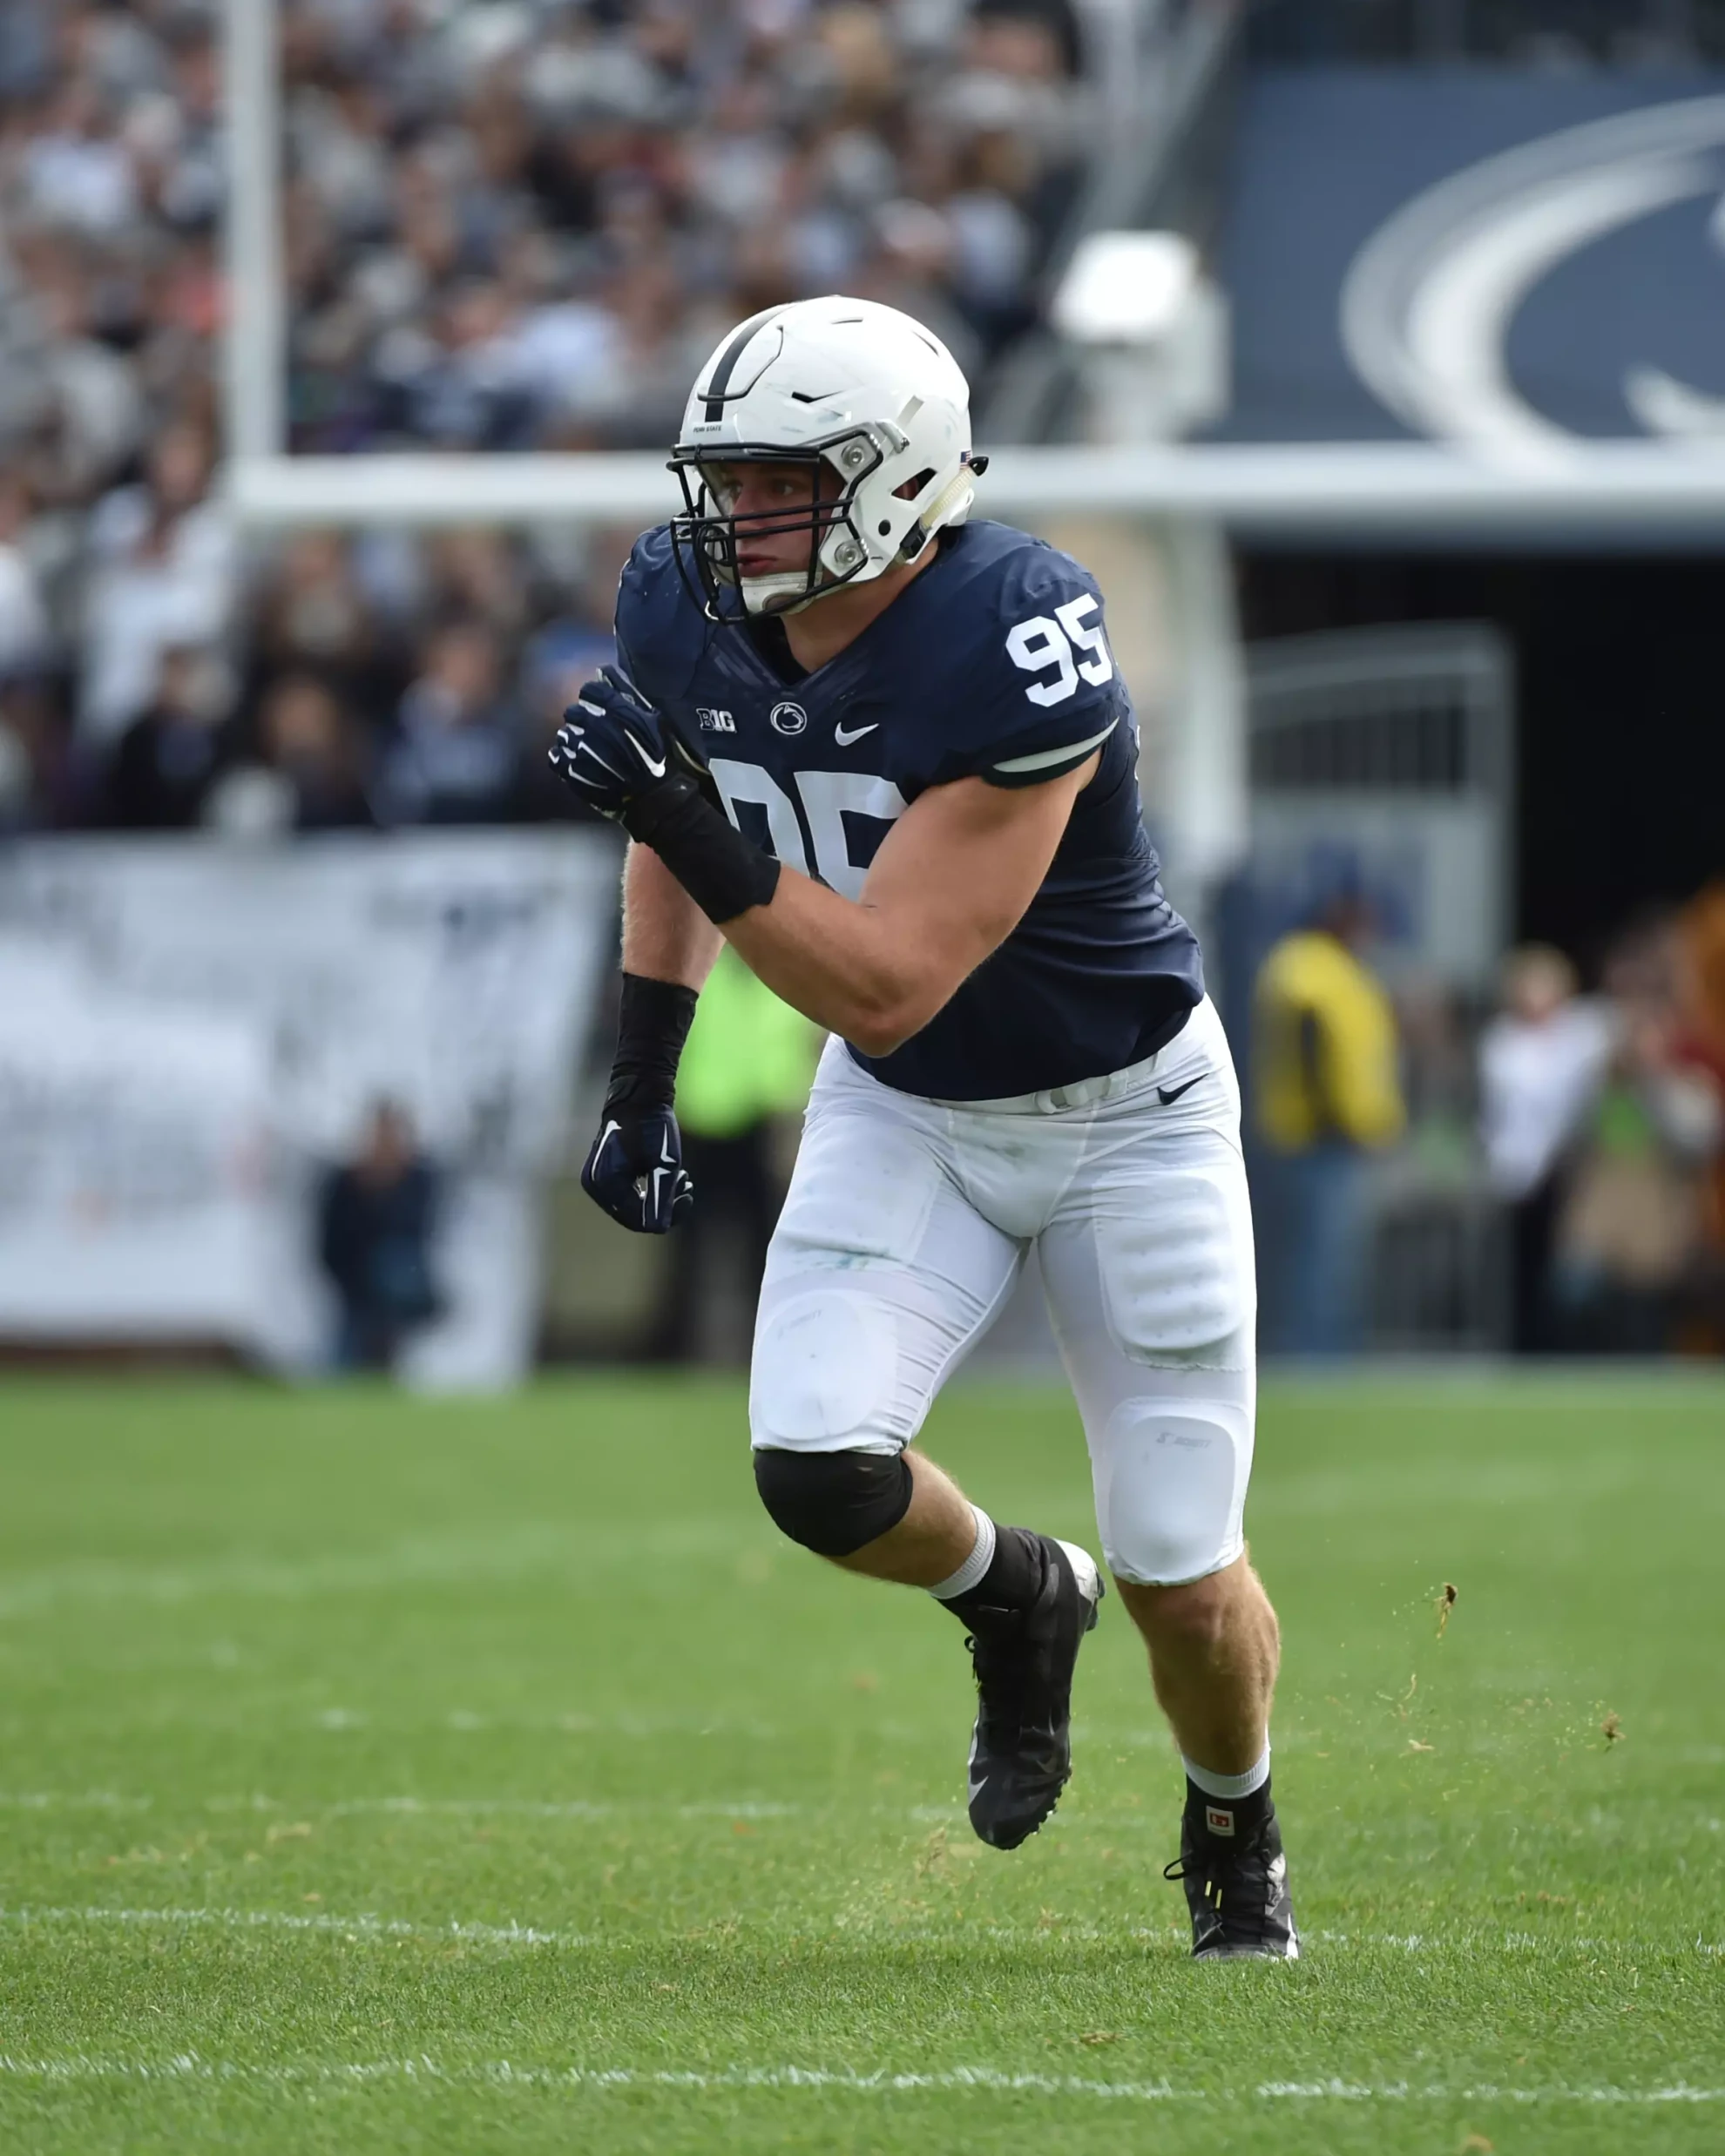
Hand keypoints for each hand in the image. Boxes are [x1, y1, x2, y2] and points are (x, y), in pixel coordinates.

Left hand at [550, 667, 707, 821]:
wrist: (656, 798)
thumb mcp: (654, 719)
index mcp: (619, 712)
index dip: (592, 697)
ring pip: (564, 734)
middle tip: (592, 729)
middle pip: (573, 711)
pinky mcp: (575, 774)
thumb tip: (603, 671)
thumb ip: (628, 692)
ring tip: (587, 748)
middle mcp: (598, 728)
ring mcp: (584, 752)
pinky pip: (557, 758)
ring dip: (573, 739)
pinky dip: (562, 757)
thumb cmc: (660, 756)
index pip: (590, 691)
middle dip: (581, 718)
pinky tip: (574, 760)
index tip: (598, 705)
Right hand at [580, 1100, 693, 1233]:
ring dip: (659, 1199)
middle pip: (633, 1216)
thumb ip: (661, 1197)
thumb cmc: (653, 1124)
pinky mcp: (605, 1174)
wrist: (638, 1095)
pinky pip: (628, 1194)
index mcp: (605, 1183)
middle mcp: (595, 1185)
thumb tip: (659, 1229)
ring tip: (682, 1180)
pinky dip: (649, 1191)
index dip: (665, 1217)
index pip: (637, 1219)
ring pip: (633, 1206)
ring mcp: (597, 1180)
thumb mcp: (664, 1162)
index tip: (688, 1197)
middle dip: (663, 1207)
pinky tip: (670, 1178)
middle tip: (687, 1189)